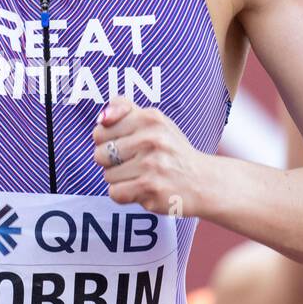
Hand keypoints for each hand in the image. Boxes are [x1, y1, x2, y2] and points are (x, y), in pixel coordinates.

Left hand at [92, 94, 204, 215]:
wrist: (202, 181)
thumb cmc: (170, 150)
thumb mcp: (153, 121)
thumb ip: (123, 109)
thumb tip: (101, 119)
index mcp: (150, 118)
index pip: (100, 131)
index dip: (107, 141)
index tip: (126, 145)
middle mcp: (152, 138)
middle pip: (100, 154)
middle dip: (112, 162)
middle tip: (136, 162)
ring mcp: (152, 164)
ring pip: (107, 175)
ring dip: (120, 180)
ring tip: (143, 175)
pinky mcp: (151, 188)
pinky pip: (115, 193)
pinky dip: (125, 194)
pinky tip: (142, 189)